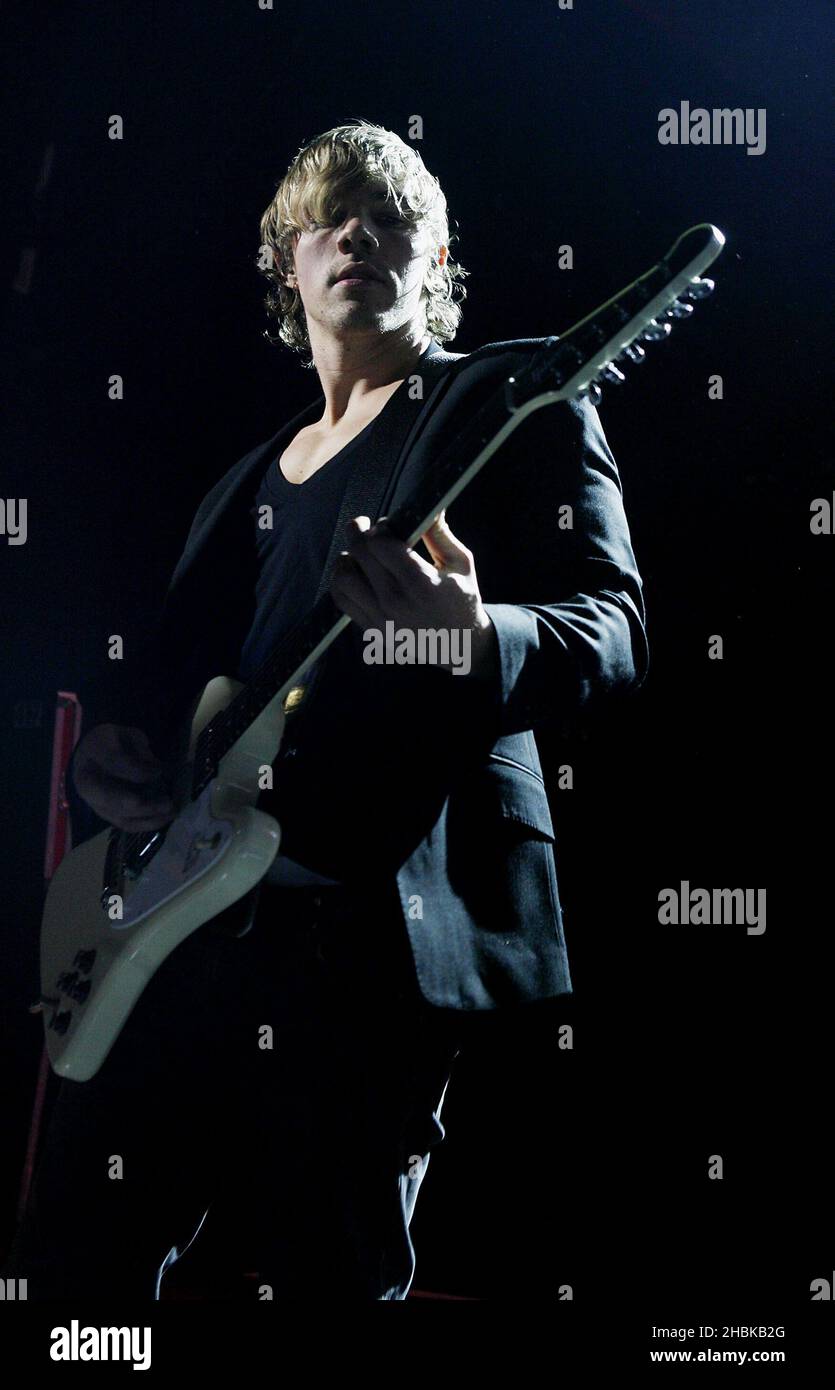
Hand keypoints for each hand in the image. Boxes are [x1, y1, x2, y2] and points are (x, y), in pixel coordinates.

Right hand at [72, 724, 175, 831]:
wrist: (92, 753)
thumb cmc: (115, 741)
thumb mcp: (129, 734)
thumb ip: (141, 749)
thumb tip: (155, 770)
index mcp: (93, 751)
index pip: (114, 762)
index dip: (138, 770)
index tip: (160, 770)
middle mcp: (86, 780)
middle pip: (111, 798)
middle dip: (143, 804)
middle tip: (168, 803)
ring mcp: (93, 800)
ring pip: (118, 816)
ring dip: (147, 819)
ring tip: (170, 812)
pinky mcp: (103, 813)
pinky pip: (123, 824)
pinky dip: (144, 824)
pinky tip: (162, 819)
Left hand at [329, 510, 497, 678]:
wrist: (459, 646)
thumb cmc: (462, 599)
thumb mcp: (461, 563)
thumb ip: (440, 533)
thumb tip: (430, 504)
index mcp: (421, 583)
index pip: (380, 543)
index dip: (380, 527)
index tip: (387, 526)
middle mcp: (396, 602)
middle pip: (358, 554)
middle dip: (357, 532)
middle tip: (362, 525)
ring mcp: (380, 619)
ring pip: (343, 577)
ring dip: (347, 558)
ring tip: (358, 554)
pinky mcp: (371, 630)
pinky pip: (342, 600)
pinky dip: (342, 581)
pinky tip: (356, 574)